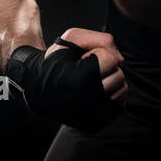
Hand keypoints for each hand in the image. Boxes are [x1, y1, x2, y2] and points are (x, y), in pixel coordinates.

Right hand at [5, 27, 126, 131]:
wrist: (39, 89)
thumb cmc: (57, 61)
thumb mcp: (72, 38)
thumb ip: (101, 39)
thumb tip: (121, 59)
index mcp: (81, 80)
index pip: (111, 60)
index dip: (97, 54)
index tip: (82, 60)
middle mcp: (89, 101)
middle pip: (119, 75)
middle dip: (105, 67)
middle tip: (85, 70)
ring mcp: (94, 114)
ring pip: (121, 88)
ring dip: (109, 80)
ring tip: (90, 80)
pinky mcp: (97, 123)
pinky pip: (120, 102)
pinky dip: (110, 94)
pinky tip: (94, 91)